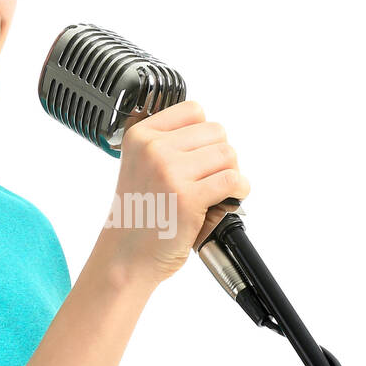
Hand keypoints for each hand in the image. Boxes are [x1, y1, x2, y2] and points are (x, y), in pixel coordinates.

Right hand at [98, 100, 250, 286]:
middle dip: (220, 155)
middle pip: (216, 132)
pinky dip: (239, 190)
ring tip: (217, 190)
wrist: (126, 254)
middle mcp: (153, 149)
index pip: (193, 111)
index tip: (200, 155)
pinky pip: (232, 179)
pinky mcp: (187, 197)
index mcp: (141, 136)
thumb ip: (170, 145)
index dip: (204, 134)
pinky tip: (229, 199)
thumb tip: (217, 138)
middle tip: (211, 178)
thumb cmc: (140, 215)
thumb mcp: (142, 166)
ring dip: (231, 173)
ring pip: (228, 154)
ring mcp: (170, 171)